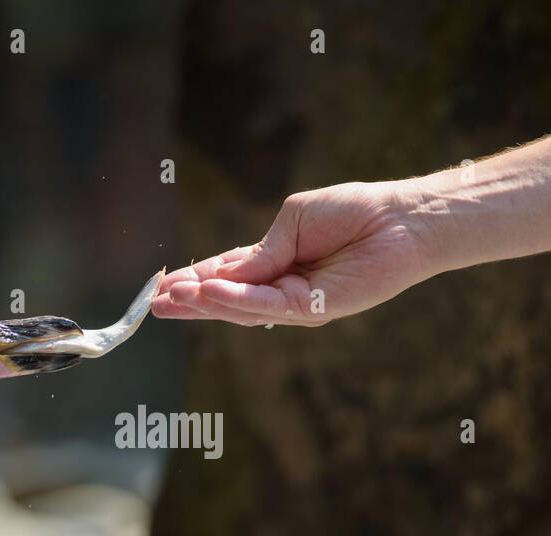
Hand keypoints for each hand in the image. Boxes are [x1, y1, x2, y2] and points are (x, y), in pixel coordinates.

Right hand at [152, 181, 437, 326]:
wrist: (398, 219)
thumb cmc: (352, 211)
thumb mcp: (292, 221)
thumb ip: (259, 251)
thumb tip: (223, 274)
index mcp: (276, 262)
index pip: (226, 275)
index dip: (193, 281)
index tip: (160, 287)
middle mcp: (282, 288)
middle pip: (226, 299)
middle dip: (188, 302)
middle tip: (151, 306)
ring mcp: (296, 303)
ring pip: (241, 307)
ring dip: (203, 302)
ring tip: (169, 299)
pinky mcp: (313, 309)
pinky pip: (265, 305)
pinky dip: (234, 299)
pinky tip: (208, 293)